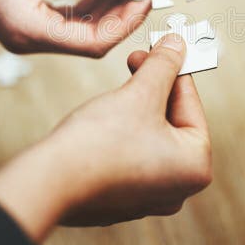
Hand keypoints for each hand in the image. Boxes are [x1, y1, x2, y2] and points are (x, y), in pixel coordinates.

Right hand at [0, 0, 152, 55]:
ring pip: (84, 31)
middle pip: (92, 40)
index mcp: (27, 31)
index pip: (95, 42)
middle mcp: (27, 41)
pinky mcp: (27, 22)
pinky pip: (70, 20)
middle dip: (122, 13)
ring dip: (109, 7)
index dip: (127, 21)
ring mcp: (26, 34)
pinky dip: (92, 3)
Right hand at [0, 34, 211, 239]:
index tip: (163, 49)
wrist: (49, 182)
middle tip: (138, 60)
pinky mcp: (123, 199)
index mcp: (195, 167)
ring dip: (138, 108)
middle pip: (172, 121)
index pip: (191, 104)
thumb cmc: (99, 145)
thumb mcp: (140, 93)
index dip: (174, 70)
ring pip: (151, 136)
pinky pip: (132, 155)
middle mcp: (178, 189)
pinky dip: (124, 133)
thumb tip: (176, 46)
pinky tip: (107, 117)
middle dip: (154, 89)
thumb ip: (164, 66)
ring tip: (120, 88)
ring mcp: (149, 197)